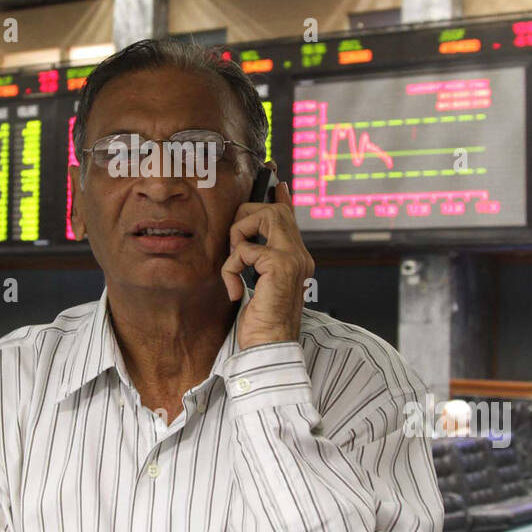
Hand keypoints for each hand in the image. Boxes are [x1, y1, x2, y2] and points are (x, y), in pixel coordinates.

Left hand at [221, 181, 314, 348]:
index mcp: (297, 259)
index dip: (282, 199)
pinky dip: (231, 267)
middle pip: (274, 210)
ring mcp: (293, 258)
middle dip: (246, 218)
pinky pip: (245, 249)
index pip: (290, 218)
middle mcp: (300, 255)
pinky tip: (235, 290)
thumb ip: (258, 260)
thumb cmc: (262, 322)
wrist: (270, 348)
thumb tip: (248, 242)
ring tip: (236, 266)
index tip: (278, 184)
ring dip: (239, 238)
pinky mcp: (280, 265)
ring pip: (263, 217)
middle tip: (235, 248)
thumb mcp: (259, 285)